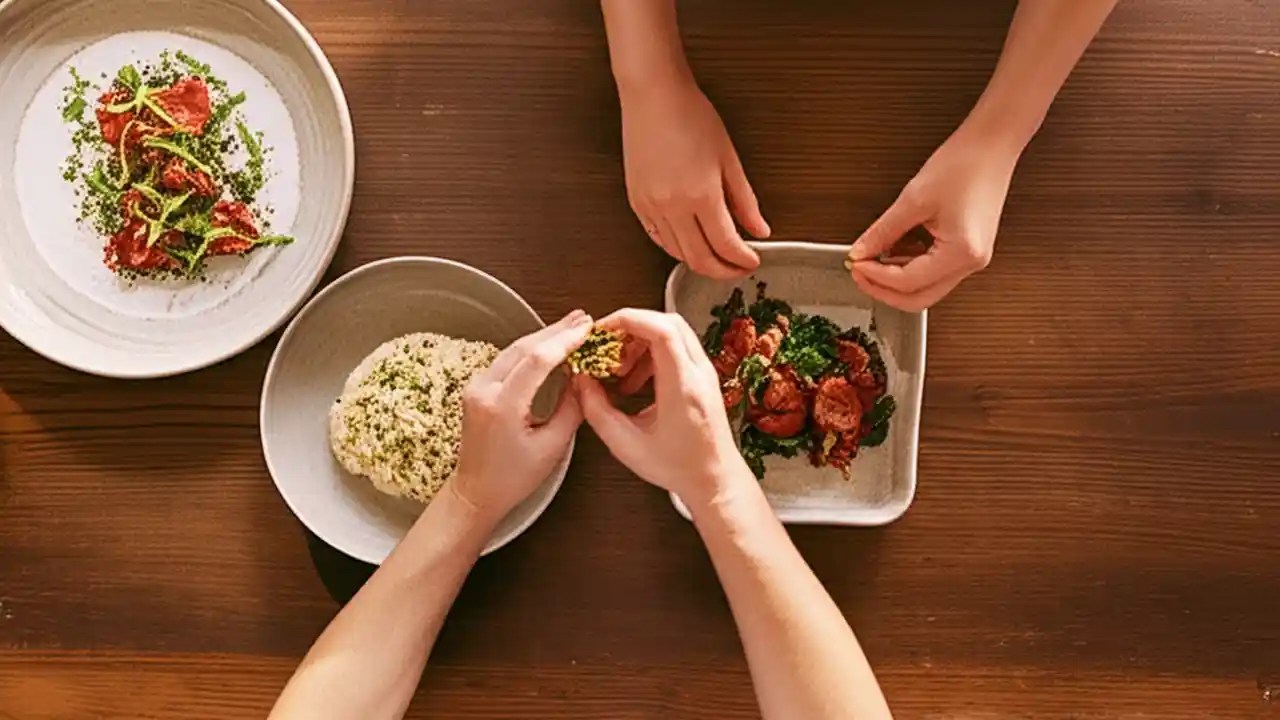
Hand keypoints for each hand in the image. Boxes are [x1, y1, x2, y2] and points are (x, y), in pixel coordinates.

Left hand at [451, 311, 591, 521]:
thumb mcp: (552, 447)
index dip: (564, 341)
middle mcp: (483, 391)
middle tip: (582, 319)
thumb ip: (571, 409)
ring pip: (513, 350)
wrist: (475, 493)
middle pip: (523, 348)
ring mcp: (476, 387)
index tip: (586, 329)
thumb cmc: (512, 479)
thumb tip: (582, 378)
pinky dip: (530, 350)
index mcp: (501, 407)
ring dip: (543, 337)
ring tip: (571, 326)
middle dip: (555, 331)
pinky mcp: (477, 388)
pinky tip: (548, 345)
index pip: (537, 361)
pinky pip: (506, 360)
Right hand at [575, 309, 752, 510]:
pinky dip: (651, 354)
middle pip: (666, 322)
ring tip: (620, 371)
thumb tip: (582, 383)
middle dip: (630, 327)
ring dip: (640, 342)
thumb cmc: (678, 467)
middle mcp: (698, 373)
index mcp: (682, 386)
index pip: (661, 329)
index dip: (628, 320)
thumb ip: (597, 411)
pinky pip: (677, 348)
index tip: (603, 330)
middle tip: (607, 346)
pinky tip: (635, 382)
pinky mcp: (702, 378)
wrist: (714, 479)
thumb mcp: (626, 445)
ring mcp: (704, 373)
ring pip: (672, 332)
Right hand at [620, 78, 770, 278]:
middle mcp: (672, 206)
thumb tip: (759, 228)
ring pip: (677, 253)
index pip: (726, 245)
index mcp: (701, 195)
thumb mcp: (728, 158)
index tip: (752, 260)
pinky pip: (657, 238)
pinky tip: (689, 244)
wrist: (654, 95)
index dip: (742, 260)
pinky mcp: (636, 203)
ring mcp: (651, 207)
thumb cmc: (690, 116)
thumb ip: (745, 200)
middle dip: (723, 271)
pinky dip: (676, 248)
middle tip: (737, 268)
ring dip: (699, 262)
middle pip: (700, 259)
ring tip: (716, 257)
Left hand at [847, 121, 1020, 310]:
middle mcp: (971, 263)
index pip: (908, 282)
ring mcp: (972, 259)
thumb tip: (860, 252)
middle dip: (884, 289)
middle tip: (859, 272)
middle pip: (919, 298)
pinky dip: (910, 265)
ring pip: (926, 287)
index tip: (855, 264)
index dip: (875, 277)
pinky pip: (934, 271)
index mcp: (961, 253)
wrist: (992, 145)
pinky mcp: (968, 250)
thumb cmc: (965, 164)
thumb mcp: (913, 200)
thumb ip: (882, 232)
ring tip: (873, 257)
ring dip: (896, 278)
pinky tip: (894, 249)